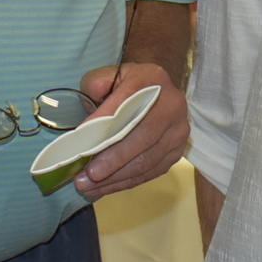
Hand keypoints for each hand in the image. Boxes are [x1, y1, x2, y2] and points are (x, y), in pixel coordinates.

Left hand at [72, 59, 187, 198]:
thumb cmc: (128, 86)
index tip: (82, 141)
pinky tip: (105, 186)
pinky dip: (126, 182)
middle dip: (113, 159)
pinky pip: (151, 172)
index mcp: (153, 79)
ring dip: (116, 177)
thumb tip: (93, 100)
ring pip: (147, 160)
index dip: (105, 122)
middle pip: (143, 136)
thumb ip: (98, 82)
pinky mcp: (177, 151)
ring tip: (89, 185)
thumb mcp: (111, 75)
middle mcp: (172, 105)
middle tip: (87, 175)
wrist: (157, 92)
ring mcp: (178, 131)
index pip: (128, 102)